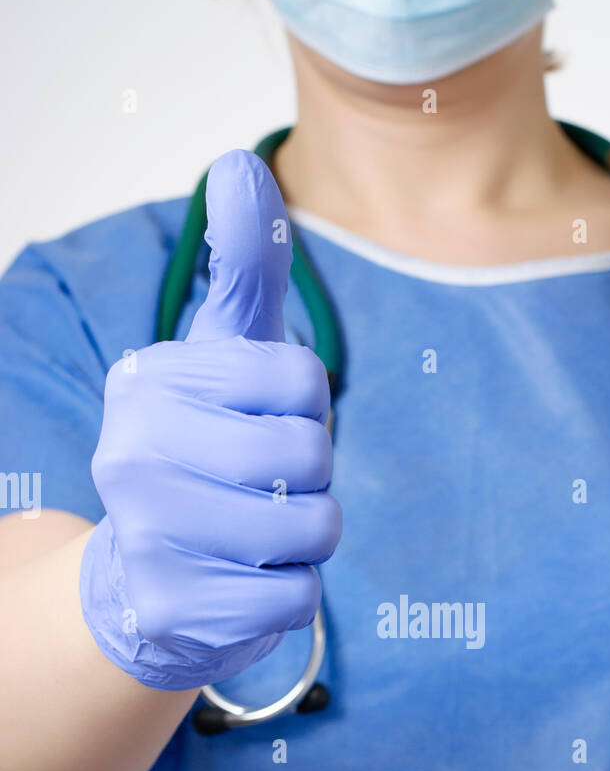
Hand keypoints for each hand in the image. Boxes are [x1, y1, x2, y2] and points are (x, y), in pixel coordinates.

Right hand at [81, 149, 340, 690]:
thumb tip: (241, 162)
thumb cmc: (201, 457)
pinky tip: (240, 584)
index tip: (257, 427)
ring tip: (252, 538)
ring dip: (304, 541)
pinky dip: (290, 594)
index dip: (305, 412)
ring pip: (315, 530)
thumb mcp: (222, 359)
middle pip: (314, 456)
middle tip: (260, 490)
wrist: (145, 582)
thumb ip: (245, 268)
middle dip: (311, 481)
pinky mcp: (175, 608)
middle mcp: (133, 451)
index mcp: (151, 379)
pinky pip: (299, 598)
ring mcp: (149, 534)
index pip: (304, 380)